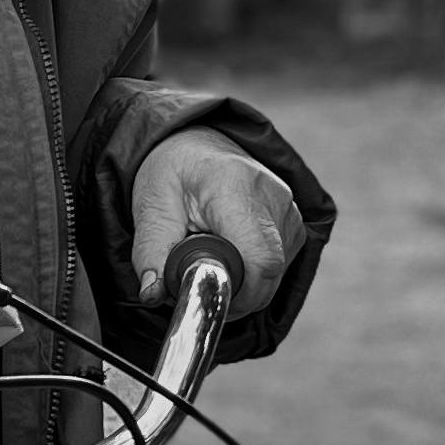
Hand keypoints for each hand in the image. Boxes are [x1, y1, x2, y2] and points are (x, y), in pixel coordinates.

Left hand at [127, 129, 303, 320]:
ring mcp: (289, 207)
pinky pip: (281, 264)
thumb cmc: (173, 174)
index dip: (238, 292)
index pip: (260, 259)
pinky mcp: (294, 221)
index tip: (209, 297)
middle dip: (237, 292)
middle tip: (203, 284)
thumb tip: (152, 294)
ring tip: (213, 257)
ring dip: (245, 281)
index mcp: (235, 186)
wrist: (197, 147)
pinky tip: (231, 252)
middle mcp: (272, 195)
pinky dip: (255, 271)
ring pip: (277, 272)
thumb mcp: (150, 207)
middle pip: (271, 270)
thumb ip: (150, 253)